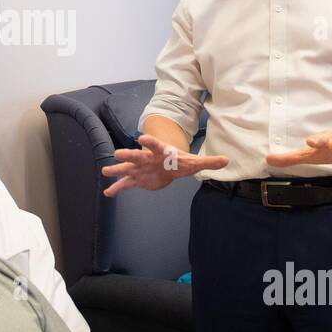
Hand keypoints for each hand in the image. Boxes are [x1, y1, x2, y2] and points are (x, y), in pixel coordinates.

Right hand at [101, 134, 228, 196]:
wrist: (168, 165)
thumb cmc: (180, 161)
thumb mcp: (194, 162)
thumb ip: (209, 162)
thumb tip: (227, 160)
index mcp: (161, 152)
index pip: (155, 145)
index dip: (149, 142)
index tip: (142, 138)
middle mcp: (147, 158)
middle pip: (137, 155)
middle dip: (128, 155)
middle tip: (117, 154)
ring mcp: (140, 168)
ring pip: (127, 168)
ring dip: (116, 170)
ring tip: (105, 171)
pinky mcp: (137, 179)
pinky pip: (125, 184)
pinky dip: (117, 188)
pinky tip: (107, 193)